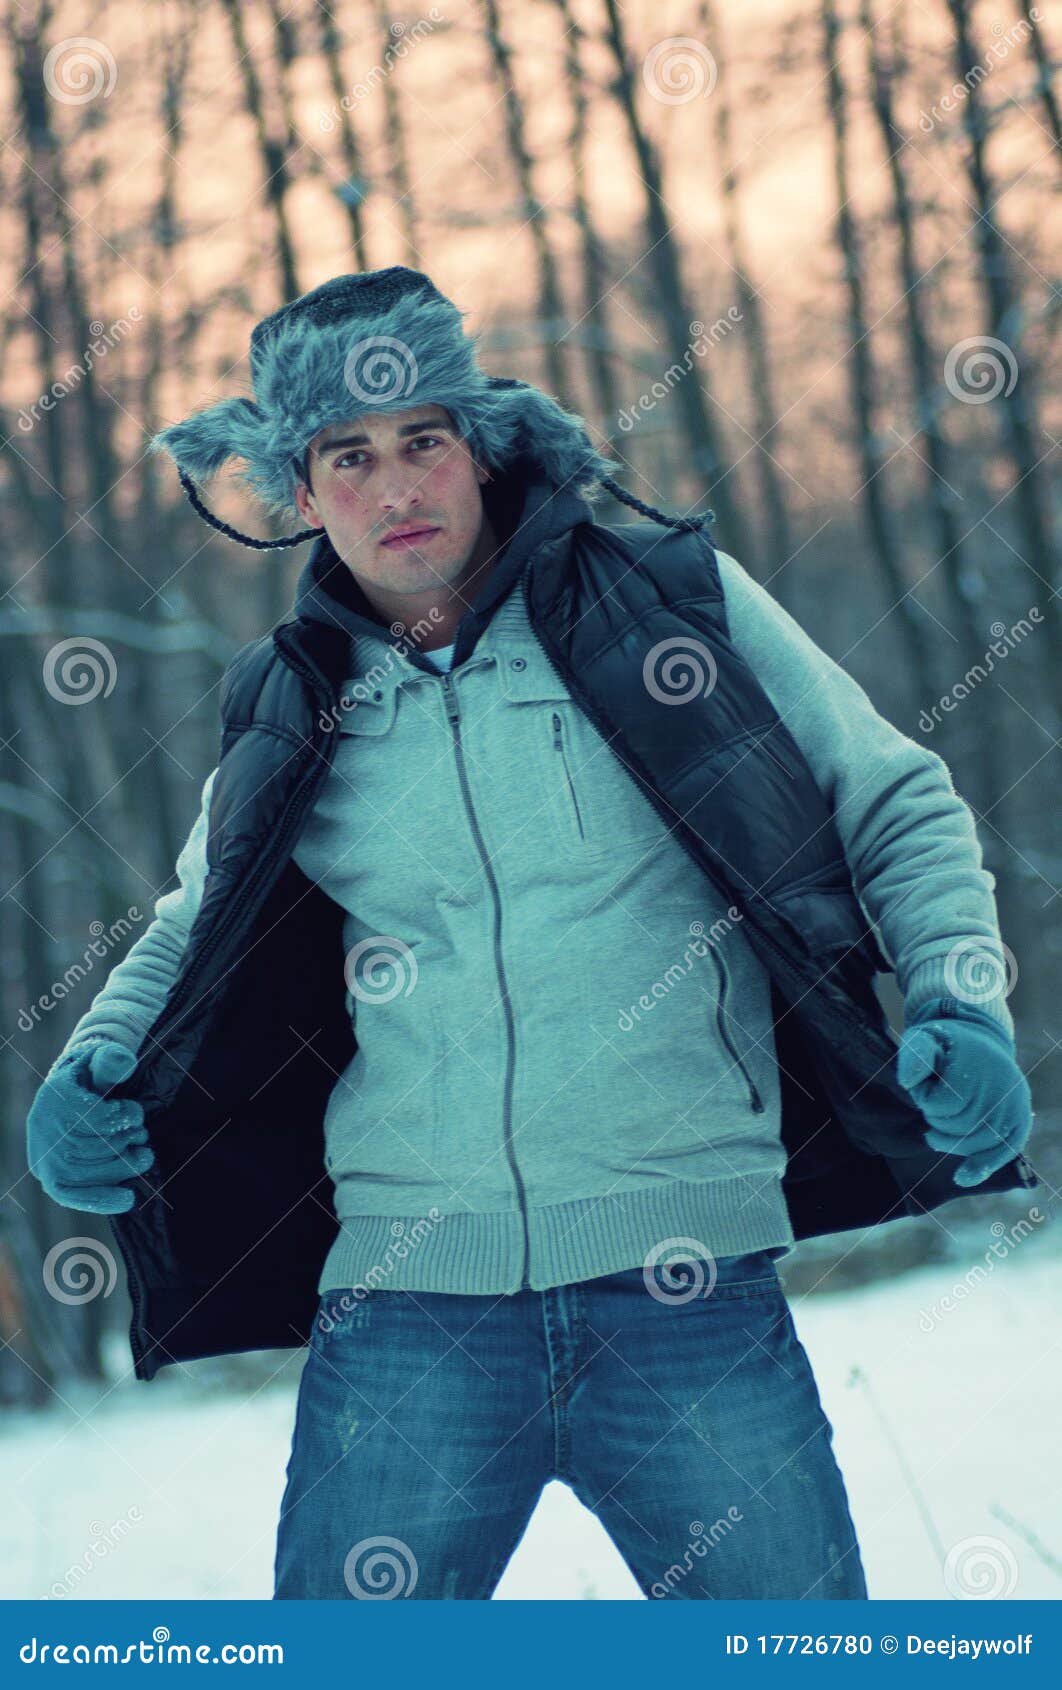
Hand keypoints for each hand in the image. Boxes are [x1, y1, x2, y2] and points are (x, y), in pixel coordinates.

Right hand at [26, 1039, 151, 1213]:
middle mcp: (43, 1126)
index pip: (94, 1117)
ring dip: (124, 1165)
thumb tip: (123, 1062)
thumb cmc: (93, 1078)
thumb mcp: (101, 1061)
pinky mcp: (52, 1179)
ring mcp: (44, 1155)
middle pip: (93, 1147)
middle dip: (126, 1141)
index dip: (124, 1117)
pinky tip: (128, 1198)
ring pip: (89, 1171)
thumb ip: (112, 1061)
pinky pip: (72, 1195)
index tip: (135, 1113)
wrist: (71, 1099)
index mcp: (56, 1094)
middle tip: (142, 1136)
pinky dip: (102, 1199)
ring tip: (143, 1155)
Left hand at [895, 1000, 1032, 1186]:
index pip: (940, 1103)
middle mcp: (1002, 1083)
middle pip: (960, 1125)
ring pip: (977, 1142)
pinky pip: (1004, 1150)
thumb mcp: (923, 1039)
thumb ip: (915, 1057)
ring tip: (936, 1131)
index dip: (924, 1100)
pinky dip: (982, 1166)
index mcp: (977, 1061)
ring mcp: (1015, 1103)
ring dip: (951, 1142)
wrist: (980, 1043)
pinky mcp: (1021, 1120)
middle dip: (937, 1122)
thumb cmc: (944, 1044)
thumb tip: (908, 1081)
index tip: (924, 1087)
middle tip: (932, 1107)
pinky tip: (962, 1178)